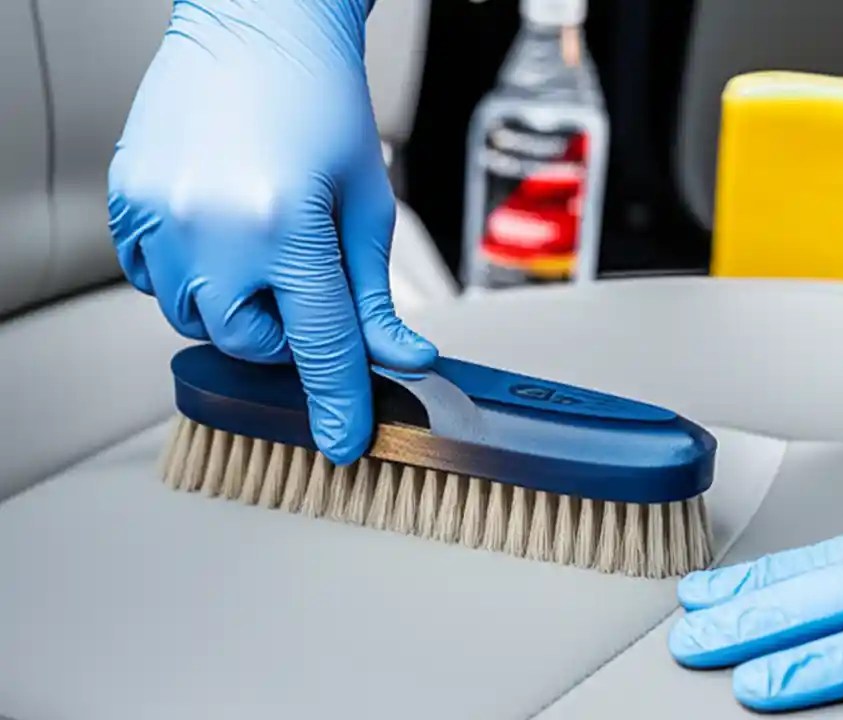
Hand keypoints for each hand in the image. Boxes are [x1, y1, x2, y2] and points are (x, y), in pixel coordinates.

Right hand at [108, 0, 434, 463]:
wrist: (258, 29)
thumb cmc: (322, 105)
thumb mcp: (367, 205)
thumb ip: (374, 295)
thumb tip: (402, 359)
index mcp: (286, 226)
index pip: (318, 346)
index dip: (337, 403)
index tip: (343, 445)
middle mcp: (213, 228)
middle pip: (247, 343)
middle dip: (284, 336)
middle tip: (303, 288)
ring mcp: (161, 216)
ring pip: (194, 317)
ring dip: (233, 307)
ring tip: (260, 247)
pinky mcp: (127, 202)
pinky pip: (152, 278)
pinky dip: (188, 275)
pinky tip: (219, 231)